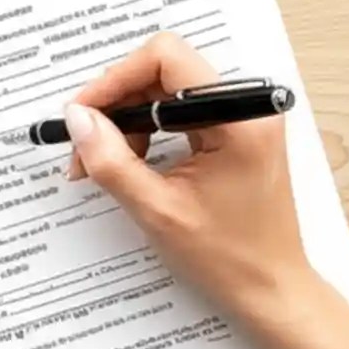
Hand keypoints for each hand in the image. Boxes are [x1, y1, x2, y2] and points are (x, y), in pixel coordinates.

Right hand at [65, 32, 317, 322]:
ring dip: (128, 121)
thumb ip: (111, 161)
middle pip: (163, 72)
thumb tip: (78, 120)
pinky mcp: (235, 134)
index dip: (115, 80)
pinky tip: (130, 164)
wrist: (270, 290)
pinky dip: (148, 133)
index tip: (83, 114)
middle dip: (116, 105)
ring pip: (167, 92)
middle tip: (85, 146)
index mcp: (240, 118)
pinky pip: (181, 114)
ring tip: (106, 164)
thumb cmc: (228, 258)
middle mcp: (247, 107)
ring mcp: (243, 119)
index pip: (166, 58)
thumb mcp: (157, 211)